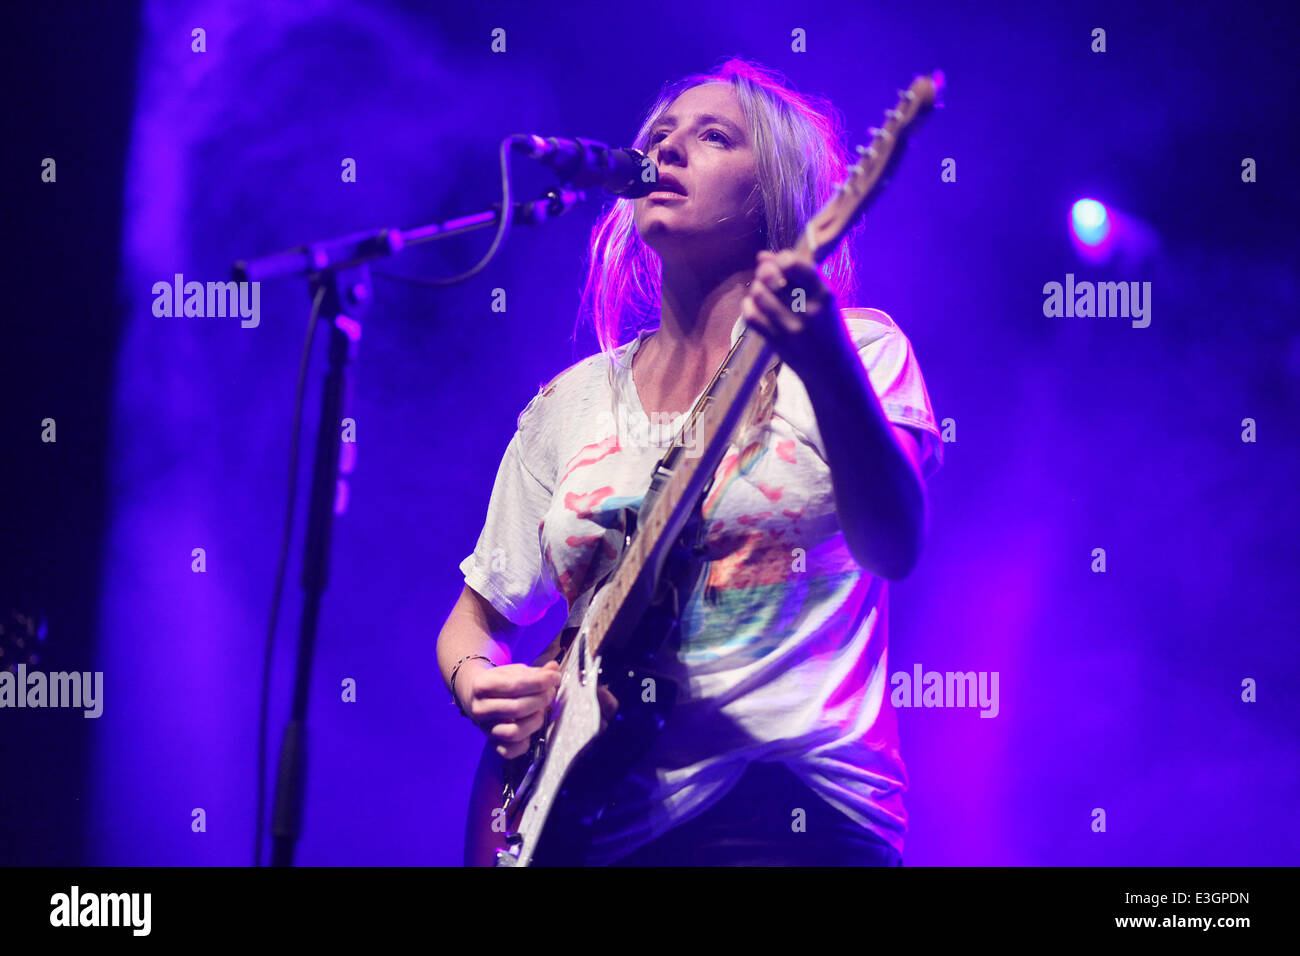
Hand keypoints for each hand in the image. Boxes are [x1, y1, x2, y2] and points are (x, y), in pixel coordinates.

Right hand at [461, 660, 561, 758]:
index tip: (554, 677)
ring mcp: (485, 728)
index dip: (539, 682)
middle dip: (540, 700)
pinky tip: (530, 727)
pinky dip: (525, 742)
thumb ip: (536, 672)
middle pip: (516, 708)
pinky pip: (510, 751)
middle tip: (550, 692)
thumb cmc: (500, 683)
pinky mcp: (492, 744)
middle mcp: (480, 709)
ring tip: (541, 709)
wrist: (477, 697)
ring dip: (535, 720)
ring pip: (514, 732)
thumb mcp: (514, 671)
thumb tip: (553, 668)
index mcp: (482, 685)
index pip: (515, 685)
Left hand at [740, 249, 851, 379]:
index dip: (780, 259)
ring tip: (762, 293)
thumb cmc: (826, 327)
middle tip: (767, 278)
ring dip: (756, 289)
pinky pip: (752, 316)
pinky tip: (754, 306)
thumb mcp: (821, 298)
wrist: (832, 368)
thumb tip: (762, 256)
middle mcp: (809, 310)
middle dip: (763, 272)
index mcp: (823, 294)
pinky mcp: (778, 343)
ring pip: (758, 294)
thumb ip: (795, 275)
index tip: (781, 265)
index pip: (792, 263)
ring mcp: (792, 328)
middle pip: (770, 277)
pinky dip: (748, 306)